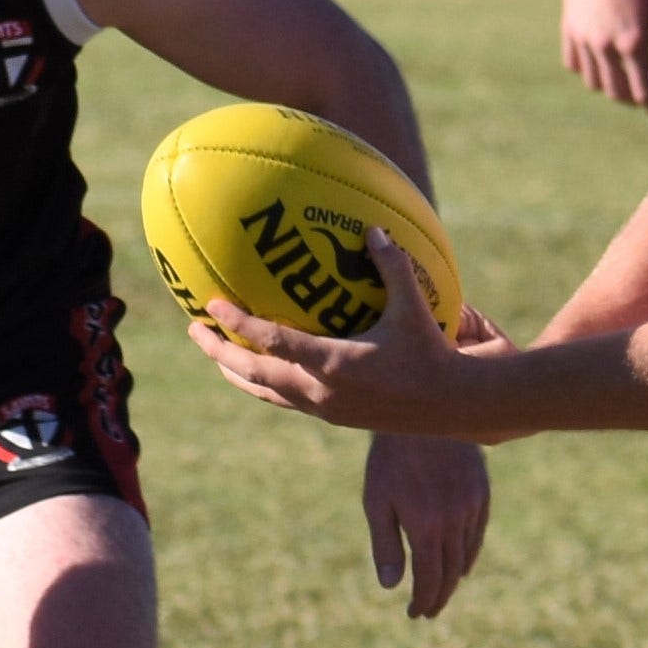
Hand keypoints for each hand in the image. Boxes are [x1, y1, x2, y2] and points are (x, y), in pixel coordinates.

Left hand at [190, 227, 513, 435]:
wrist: (452, 406)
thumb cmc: (434, 353)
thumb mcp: (413, 307)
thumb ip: (392, 266)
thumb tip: (373, 230)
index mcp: (332, 363)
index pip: (271, 341)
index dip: (237, 322)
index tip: (210, 305)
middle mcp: (321, 390)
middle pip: (254, 374)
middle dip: (219, 352)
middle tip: (194, 330)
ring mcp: (325, 408)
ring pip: (266, 392)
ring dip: (237, 373)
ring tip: (217, 355)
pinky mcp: (335, 417)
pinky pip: (287, 399)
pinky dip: (266, 384)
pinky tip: (264, 370)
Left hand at [364, 431, 491, 617]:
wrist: (423, 417)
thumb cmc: (390, 460)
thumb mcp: (377, 502)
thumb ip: (385, 545)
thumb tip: (392, 586)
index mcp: (426, 526)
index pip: (430, 578)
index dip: (424, 600)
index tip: (416, 614)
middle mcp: (454, 520)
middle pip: (451, 573)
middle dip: (439, 596)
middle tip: (428, 610)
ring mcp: (472, 507)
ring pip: (466, 555)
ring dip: (454, 577)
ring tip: (441, 590)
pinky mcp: (482, 493)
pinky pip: (477, 534)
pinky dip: (468, 554)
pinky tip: (459, 562)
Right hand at [559, 0, 647, 116]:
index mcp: (635, 43)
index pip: (645, 91)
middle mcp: (606, 46)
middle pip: (619, 92)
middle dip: (634, 98)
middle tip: (644, 96)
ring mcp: (584, 38)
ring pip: (594, 81)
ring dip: (610, 86)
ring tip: (622, 81)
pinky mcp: (569, 27)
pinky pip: (574, 62)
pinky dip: (587, 68)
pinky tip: (598, 63)